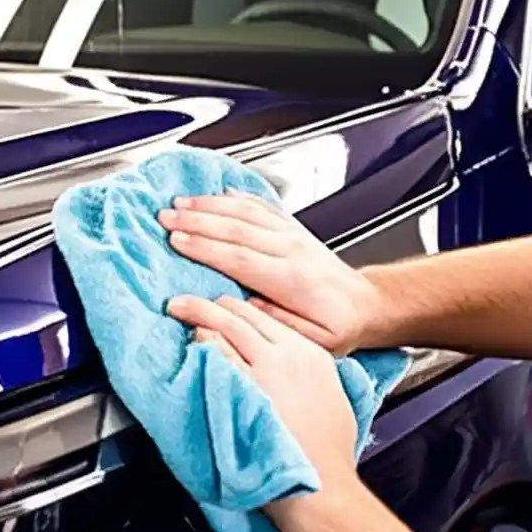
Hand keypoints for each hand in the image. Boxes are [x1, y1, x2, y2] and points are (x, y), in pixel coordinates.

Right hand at [160, 191, 380, 354]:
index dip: (205, 247)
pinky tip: (220, 192)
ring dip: (210, 205)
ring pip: (246, 213)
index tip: (177, 240)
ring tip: (181, 202)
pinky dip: (238, 197)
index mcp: (291, 279)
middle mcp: (290, 250)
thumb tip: (243, 306)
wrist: (365, 305)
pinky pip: (263, 207)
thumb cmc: (337, 325)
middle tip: (166, 216)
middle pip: (236, 229)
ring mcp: (292, 236)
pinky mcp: (292, 230)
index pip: (240, 258)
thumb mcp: (311, 339)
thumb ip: (276, 321)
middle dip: (197, 221)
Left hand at [171, 295, 359, 489]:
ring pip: (225, 326)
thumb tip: (292, 368)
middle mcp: (288, 354)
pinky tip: (191, 345)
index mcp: (311, 354)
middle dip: (212, 305)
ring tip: (181, 312)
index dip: (240, 309)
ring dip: (200, 318)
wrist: (322, 482)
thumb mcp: (332, 396)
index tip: (225, 308)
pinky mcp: (244, 387)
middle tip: (188, 302)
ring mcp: (265, 369)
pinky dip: (201, 345)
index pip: (268, 316)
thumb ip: (310, 373)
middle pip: (243, 314)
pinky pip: (215, 354)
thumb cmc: (328, 452)